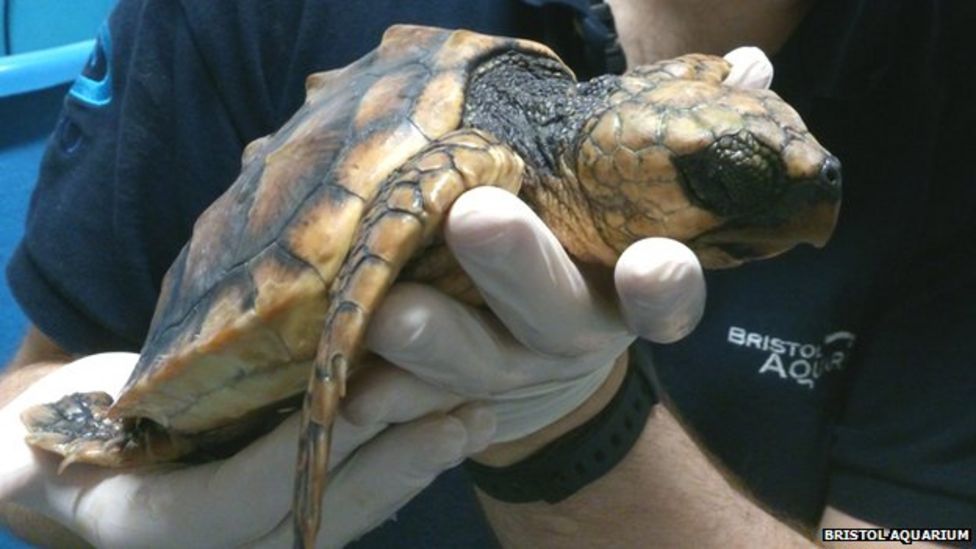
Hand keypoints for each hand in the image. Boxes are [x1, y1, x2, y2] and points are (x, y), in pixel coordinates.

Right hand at [0, 353, 494, 547]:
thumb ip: (159, 398)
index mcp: (144, 524)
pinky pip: (349, 511)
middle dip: (394, 462)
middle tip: (465, 405)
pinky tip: (451, 433)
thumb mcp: (89, 410)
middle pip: (314, 520)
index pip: (238, 500)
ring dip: (416, 468)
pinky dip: (401, 472)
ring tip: (480, 418)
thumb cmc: (73, 422)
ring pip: (344, 520)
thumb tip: (237, 347)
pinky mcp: (280, 534)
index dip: (306, 447)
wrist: (67, 464)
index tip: (372, 386)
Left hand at [361, 46, 772, 454]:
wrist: (534, 352)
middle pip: (555, 312)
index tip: (653, 261)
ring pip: (475, 363)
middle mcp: (571, 332)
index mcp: (623, 285)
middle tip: (477, 218)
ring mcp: (508, 372)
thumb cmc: (582, 248)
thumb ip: (669, 142)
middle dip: (519, 268)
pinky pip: (413, 402)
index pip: (664, 293)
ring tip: (389, 308)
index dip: (662, 285)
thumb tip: (758, 64)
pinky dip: (384, 392)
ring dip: (434, 338)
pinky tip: (352, 386)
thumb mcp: (626, 200)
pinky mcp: (447, 397)